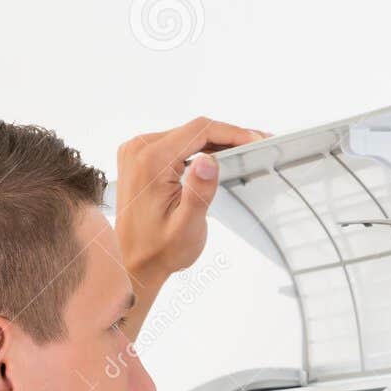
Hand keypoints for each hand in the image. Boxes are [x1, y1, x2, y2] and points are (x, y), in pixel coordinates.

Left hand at [115, 117, 266, 292]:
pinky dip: (198, 148)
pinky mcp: (141, 157)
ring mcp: (137, 151)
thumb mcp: (186, 227)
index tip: (256, 140)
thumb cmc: (158, 249)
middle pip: (194, 130)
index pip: (199, 131)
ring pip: (187, 135)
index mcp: (150, 162)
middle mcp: (139, 150)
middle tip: (257, 144)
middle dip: (228, 136)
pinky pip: (176, 143)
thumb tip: (208, 160)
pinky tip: (217, 157)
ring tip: (243, 150)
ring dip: (215, 142)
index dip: (232, 132)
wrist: (133, 261)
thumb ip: (199, 193)